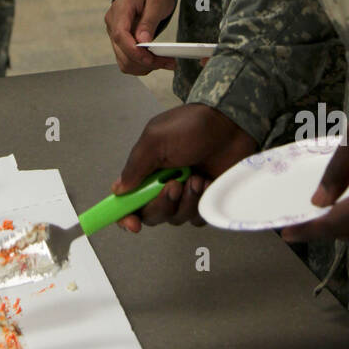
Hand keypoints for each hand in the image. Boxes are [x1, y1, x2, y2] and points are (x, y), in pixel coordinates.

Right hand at [105, 0, 176, 74]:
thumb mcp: (157, 1)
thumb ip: (149, 21)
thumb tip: (143, 41)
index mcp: (120, 9)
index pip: (119, 34)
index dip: (133, 50)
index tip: (149, 59)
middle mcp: (113, 23)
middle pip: (121, 51)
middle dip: (144, 62)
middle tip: (168, 62)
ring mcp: (115, 34)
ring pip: (123, 60)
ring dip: (144, 67)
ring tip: (165, 62)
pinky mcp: (121, 42)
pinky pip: (127, 60)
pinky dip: (141, 65)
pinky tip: (155, 61)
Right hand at [112, 103, 257, 232]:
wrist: (231, 124)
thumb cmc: (192, 127)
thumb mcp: (157, 139)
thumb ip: (136, 166)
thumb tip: (118, 190)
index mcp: (146, 170)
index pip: (127, 201)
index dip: (125, 216)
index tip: (134, 223)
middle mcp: (161, 185)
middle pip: (151, 215)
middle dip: (162, 205)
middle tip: (174, 185)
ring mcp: (185, 194)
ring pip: (176, 218)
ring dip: (185, 201)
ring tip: (197, 177)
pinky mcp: (205, 200)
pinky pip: (197, 218)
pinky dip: (201, 203)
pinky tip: (208, 181)